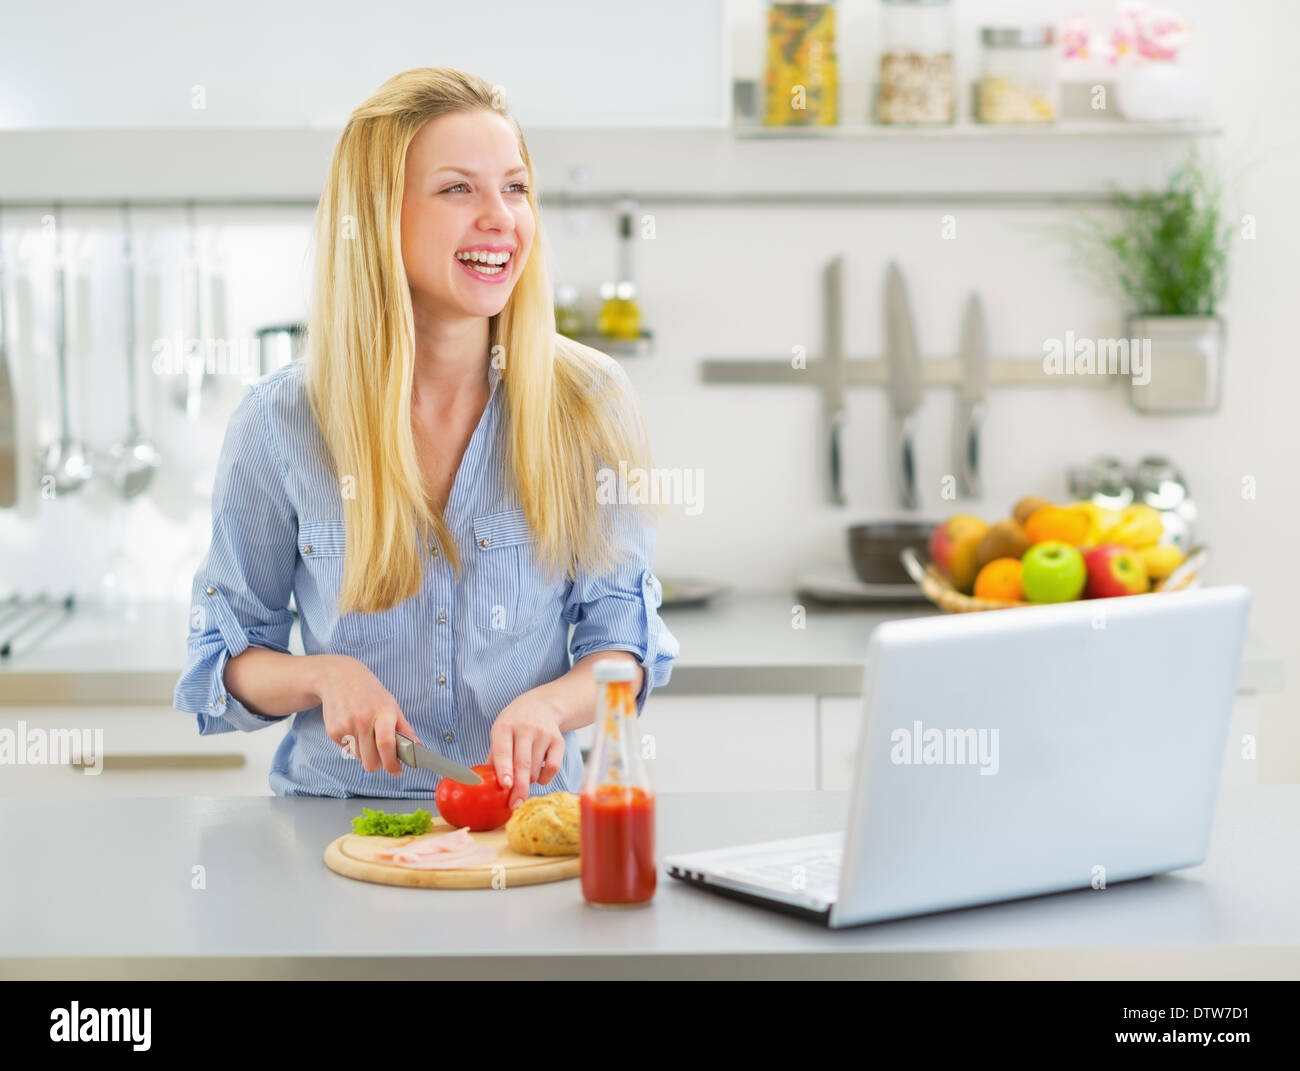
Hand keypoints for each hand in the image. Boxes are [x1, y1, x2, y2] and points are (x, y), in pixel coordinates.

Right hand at [315, 654, 420, 776]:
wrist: (338, 678)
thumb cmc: (369, 692)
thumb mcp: (391, 704)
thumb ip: (404, 728)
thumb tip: (417, 747)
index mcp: (382, 712)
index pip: (386, 743)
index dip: (392, 762)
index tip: (396, 770)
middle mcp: (363, 720)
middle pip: (371, 760)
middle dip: (379, 764)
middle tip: (382, 756)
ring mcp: (346, 726)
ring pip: (359, 759)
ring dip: (365, 754)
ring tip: (366, 735)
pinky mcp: (333, 732)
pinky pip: (347, 750)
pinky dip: (353, 746)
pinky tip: (352, 728)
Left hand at [489, 688, 566, 809]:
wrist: (542, 705)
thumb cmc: (515, 724)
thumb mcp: (500, 733)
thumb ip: (494, 757)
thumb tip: (486, 785)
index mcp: (505, 727)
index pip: (503, 751)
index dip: (504, 769)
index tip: (505, 786)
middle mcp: (525, 728)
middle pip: (522, 764)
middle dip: (519, 788)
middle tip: (514, 804)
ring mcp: (544, 734)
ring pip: (536, 770)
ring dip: (528, 780)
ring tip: (524, 774)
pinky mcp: (558, 740)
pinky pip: (553, 768)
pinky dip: (545, 778)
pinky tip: (539, 774)